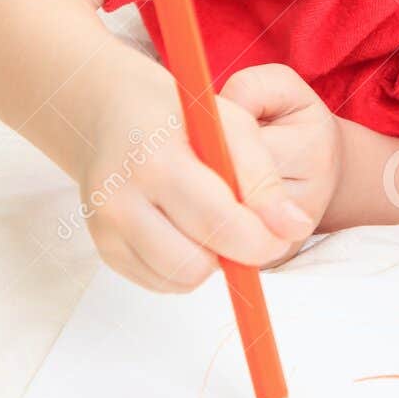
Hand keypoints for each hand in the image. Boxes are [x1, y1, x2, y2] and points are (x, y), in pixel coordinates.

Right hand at [77, 65, 330, 292]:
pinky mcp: (104, 249)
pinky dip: (185, 266)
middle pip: (194, 263)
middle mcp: (120, 199)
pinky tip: (186, 228)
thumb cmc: (180, 116)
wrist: (111, 114)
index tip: (283, 232)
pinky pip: (162, 283)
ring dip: (209, 261)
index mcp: (155, 160)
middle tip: (249, 228)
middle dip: (235, 253)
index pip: (218, 221)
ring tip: (212, 220)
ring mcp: (105, 228)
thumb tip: (294, 228)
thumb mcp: (231, 126)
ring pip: (179, 279)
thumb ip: (265, 178)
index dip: (262, 239)